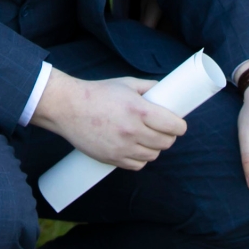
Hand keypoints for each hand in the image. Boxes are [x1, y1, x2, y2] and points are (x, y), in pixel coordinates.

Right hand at [32, 71, 186, 170]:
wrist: (69, 107)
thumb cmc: (97, 93)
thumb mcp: (126, 83)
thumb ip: (148, 88)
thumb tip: (166, 91)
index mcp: (139, 110)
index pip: (173, 126)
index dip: (179, 125)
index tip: (178, 124)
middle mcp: (133, 131)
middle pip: (166, 142)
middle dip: (168, 135)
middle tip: (162, 129)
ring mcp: (122, 147)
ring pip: (153, 155)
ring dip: (154, 147)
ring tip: (146, 137)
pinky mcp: (112, 159)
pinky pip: (137, 165)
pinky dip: (140, 158)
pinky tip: (135, 147)